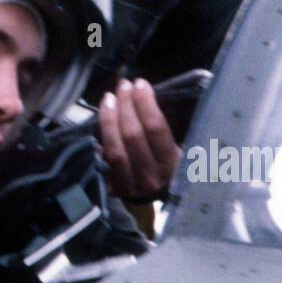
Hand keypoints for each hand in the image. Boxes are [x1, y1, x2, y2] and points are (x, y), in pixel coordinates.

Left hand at [98, 78, 181, 200]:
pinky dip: (98, 141)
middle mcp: (152, 177)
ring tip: (109, 98)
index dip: (145, 102)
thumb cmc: (172, 165)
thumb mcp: (183, 148)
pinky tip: (99, 123)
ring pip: (114, 149)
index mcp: (173, 164)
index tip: (140, 84)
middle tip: (123, 86)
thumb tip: (149, 91)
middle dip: (126, 105)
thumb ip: (173, 125)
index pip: (155, 127)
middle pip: (132, 135)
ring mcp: (131, 186)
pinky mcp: (114, 190)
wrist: (160, 199)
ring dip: (109, 119)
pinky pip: (101, 161)